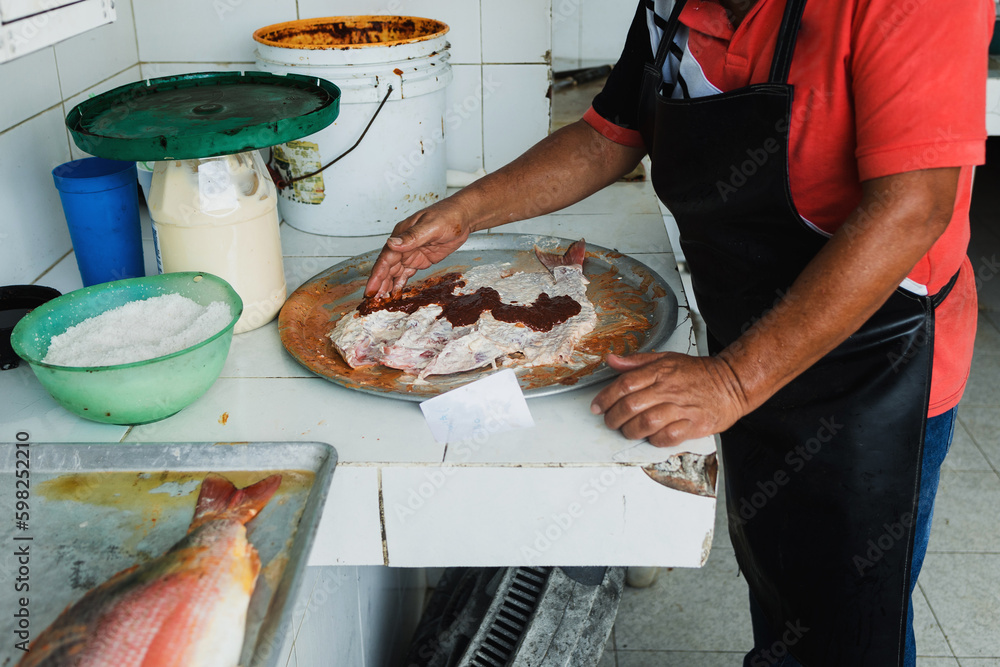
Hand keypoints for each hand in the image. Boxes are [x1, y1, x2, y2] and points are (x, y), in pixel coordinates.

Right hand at [365, 199, 473, 296]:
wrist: (464, 217)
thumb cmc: (448, 216)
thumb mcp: (430, 226)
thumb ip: (411, 237)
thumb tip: (391, 243)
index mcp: (402, 235)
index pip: (386, 258)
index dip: (377, 275)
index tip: (371, 289)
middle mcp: (404, 245)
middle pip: (387, 268)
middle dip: (379, 284)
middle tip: (372, 301)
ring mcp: (412, 253)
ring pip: (395, 272)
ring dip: (387, 285)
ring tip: (380, 300)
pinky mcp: (421, 259)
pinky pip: (406, 273)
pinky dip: (399, 282)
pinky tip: (394, 292)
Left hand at [590, 352, 748, 446]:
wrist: (732, 383)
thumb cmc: (697, 373)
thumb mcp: (666, 359)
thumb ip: (636, 362)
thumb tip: (611, 360)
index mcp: (660, 371)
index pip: (624, 384)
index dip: (605, 397)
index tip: (596, 406)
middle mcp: (668, 389)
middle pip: (630, 405)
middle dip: (613, 417)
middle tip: (609, 421)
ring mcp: (681, 408)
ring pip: (645, 423)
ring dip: (630, 430)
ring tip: (626, 431)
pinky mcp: (693, 424)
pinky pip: (667, 437)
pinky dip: (654, 440)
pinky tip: (650, 436)